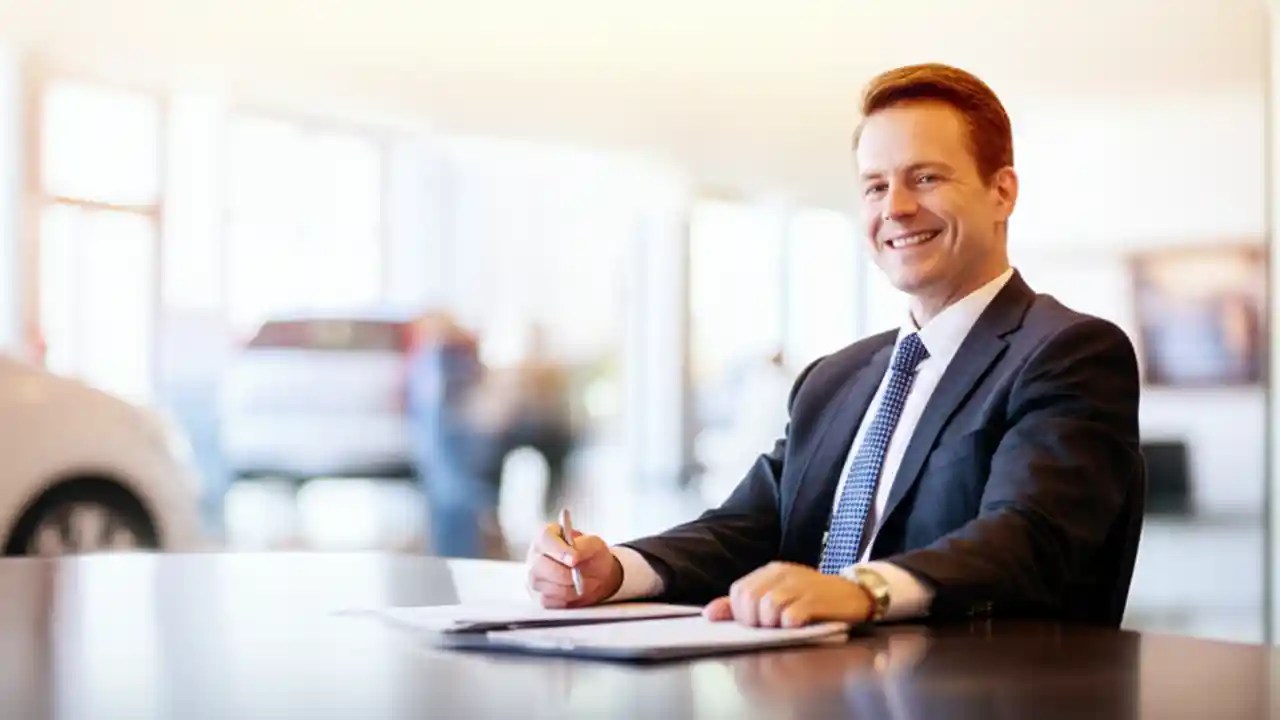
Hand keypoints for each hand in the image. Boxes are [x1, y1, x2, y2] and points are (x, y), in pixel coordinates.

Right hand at [525, 523, 623, 607]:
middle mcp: (536, 555)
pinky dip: (564, 599)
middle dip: (562, 573)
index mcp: (548, 536)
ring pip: (540, 584)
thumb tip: (573, 557)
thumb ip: (584, 546)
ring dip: (565, 587)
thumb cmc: (592, 555)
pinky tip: (573, 592)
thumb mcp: (594, 545)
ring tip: (581, 584)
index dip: (558, 550)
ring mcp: (535, 576)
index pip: (545, 538)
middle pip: (538, 564)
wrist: (599, 575)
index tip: (574, 559)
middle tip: (579, 576)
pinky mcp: (540, 595)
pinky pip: (546, 600)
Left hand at [703, 562, 873, 627]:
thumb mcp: (778, 596)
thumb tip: (709, 614)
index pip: (738, 590)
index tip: (755, 623)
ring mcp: (800, 584)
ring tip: (785, 626)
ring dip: (772, 624)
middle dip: (754, 620)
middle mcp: (783, 574)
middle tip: (770, 627)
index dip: (740, 612)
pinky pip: (791, 615)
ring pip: (768, 606)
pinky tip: (798, 625)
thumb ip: (743, 605)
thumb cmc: (813, 599)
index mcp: (770, 571)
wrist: (854, 594)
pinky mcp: (816, 599)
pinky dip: (790, 625)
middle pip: (749, 598)